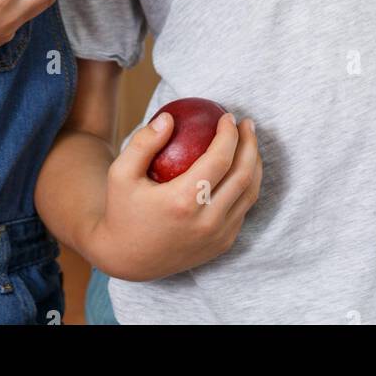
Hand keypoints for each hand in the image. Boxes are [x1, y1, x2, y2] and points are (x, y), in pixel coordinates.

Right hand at [87, 110, 261, 281]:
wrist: (127, 259)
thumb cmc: (123, 210)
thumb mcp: (121, 173)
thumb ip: (143, 143)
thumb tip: (169, 118)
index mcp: (183, 202)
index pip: (220, 160)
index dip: (229, 135)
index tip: (228, 116)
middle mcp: (206, 222)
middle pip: (243, 176)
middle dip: (250, 144)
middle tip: (247, 123)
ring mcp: (217, 237)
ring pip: (250, 194)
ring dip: (255, 164)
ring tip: (248, 141)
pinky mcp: (222, 245)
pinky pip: (243, 210)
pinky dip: (247, 185)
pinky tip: (240, 167)